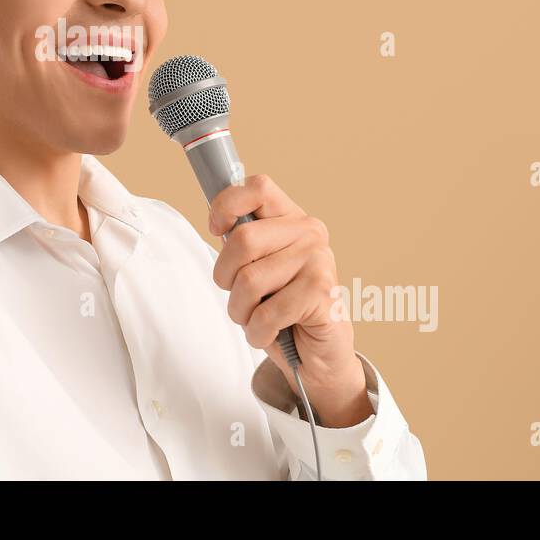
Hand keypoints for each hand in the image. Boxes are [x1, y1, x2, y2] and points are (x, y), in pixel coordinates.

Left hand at [207, 174, 370, 427]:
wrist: (317, 351)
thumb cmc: (281, 306)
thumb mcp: (257, 267)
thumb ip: (242, 243)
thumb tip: (218, 224)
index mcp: (290, 217)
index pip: (258, 187)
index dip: (226, 205)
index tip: (216, 230)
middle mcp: (310, 232)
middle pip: (243, 239)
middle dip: (226, 277)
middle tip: (238, 295)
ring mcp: (319, 260)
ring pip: (249, 281)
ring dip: (240, 311)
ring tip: (254, 318)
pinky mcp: (323, 293)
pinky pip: (267, 313)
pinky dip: (257, 331)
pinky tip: (268, 332)